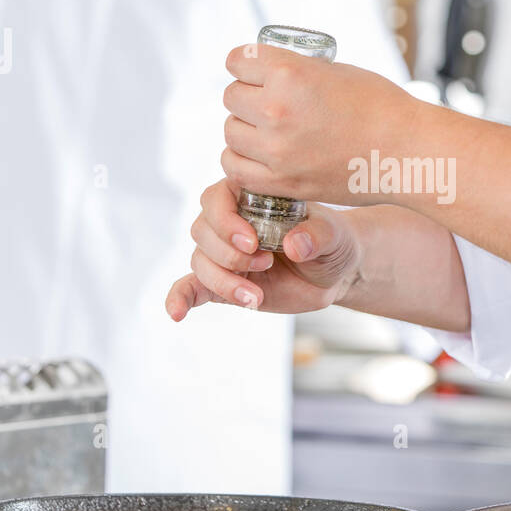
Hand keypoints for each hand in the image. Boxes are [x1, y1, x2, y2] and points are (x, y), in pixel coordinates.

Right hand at [165, 178, 362, 319]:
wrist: (334, 273)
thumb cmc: (332, 242)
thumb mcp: (334, 235)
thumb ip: (318, 235)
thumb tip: (294, 245)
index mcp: (250, 197)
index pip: (216, 198)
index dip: (226, 220)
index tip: (252, 241)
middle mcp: (230, 223)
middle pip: (202, 230)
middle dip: (228, 253)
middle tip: (265, 263)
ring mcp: (224, 254)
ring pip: (200, 261)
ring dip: (223, 281)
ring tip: (256, 296)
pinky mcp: (223, 283)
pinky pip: (191, 287)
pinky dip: (179, 298)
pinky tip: (176, 313)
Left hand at [221, 44, 419, 205]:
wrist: (405, 151)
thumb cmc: (379, 105)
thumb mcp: (334, 70)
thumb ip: (294, 72)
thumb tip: (262, 76)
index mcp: (289, 73)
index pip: (236, 60)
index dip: (246, 65)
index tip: (255, 72)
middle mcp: (276, 110)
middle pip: (231, 97)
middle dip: (248, 97)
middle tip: (269, 104)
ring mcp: (276, 150)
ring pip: (231, 132)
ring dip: (245, 129)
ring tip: (268, 131)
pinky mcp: (282, 181)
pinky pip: (235, 167)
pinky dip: (243, 160)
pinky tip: (260, 156)